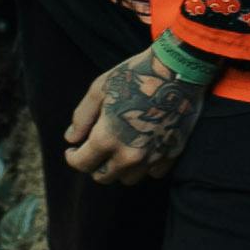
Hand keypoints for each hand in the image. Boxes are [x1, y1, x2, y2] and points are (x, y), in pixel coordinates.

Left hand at [64, 45, 201, 187]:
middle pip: (104, 177)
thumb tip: (71, 139)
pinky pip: (153, 172)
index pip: (82, 164)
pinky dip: (145, 166)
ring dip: (119, 168)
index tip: (73, 150)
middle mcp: (129, 155)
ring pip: (128, 179)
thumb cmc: (134, 75)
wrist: (178, 71)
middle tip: (95, 149)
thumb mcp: (99, 90)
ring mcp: (152, 157)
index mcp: (107, 139)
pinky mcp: (172, 154)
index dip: (72, 157)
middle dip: (95, 165)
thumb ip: (82, 118)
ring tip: (119, 149)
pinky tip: (142, 148)